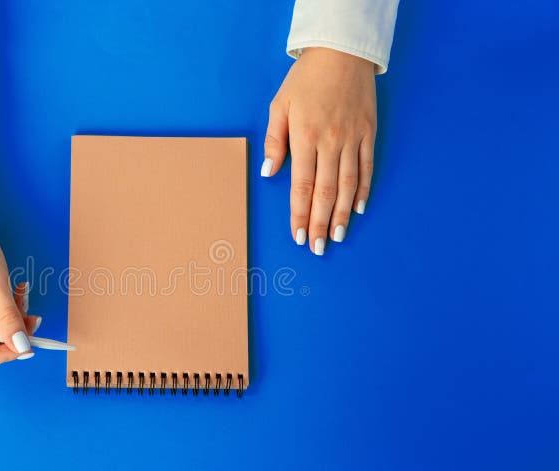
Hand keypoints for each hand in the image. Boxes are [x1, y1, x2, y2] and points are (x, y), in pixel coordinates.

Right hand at [0, 219, 39, 369]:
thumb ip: (8, 317)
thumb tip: (23, 348)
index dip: (1, 355)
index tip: (25, 344)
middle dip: (13, 336)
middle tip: (33, 320)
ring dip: (17, 320)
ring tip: (24, 297)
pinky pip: (0, 317)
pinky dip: (13, 309)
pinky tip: (20, 291)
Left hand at [262, 47, 376, 254]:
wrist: (341, 52)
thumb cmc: (305, 80)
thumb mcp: (279, 106)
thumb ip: (274, 141)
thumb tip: (269, 173)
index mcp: (304, 137)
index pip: (301, 186)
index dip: (300, 214)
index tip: (300, 236)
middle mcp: (330, 142)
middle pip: (325, 192)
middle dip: (321, 223)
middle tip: (319, 248)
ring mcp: (352, 138)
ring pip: (347, 185)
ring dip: (342, 214)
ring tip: (338, 236)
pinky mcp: (369, 132)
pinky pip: (366, 167)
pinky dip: (363, 190)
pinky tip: (358, 209)